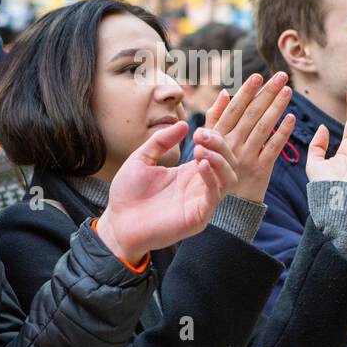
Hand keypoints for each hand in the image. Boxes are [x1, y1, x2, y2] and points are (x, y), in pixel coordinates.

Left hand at [95, 123, 235, 261]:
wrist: (117, 223)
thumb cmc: (127, 194)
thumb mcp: (141, 158)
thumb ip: (161, 141)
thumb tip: (183, 124)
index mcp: (188, 173)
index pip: (215, 152)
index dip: (214, 137)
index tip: (197, 129)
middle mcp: (198, 186)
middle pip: (228, 162)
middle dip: (220, 145)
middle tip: (202, 135)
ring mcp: (200, 202)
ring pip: (229, 179)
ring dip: (220, 160)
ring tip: (201, 149)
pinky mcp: (198, 217)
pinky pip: (214, 196)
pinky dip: (212, 178)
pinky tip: (200, 164)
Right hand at [202, 71, 295, 202]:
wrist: (225, 207)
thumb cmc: (216, 171)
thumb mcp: (208, 144)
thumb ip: (215, 118)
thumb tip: (225, 92)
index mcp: (218, 137)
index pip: (235, 110)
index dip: (247, 92)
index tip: (258, 76)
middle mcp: (232, 145)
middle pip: (252, 114)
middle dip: (267, 93)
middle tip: (281, 76)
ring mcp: (246, 158)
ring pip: (263, 127)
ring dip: (277, 107)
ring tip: (288, 91)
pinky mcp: (260, 170)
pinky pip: (273, 148)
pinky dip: (282, 133)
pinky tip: (292, 118)